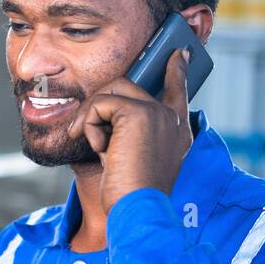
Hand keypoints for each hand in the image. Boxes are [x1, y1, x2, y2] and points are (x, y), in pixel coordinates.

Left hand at [66, 47, 193, 215]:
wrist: (138, 209)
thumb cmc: (131, 195)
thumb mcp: (131, 160)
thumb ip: (127, 135)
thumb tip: (103, 115)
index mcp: (176, 131)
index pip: (178, 90)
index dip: (177, 70)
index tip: (178, 54)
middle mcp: (171, 118)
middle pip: (127, 85)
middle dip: (99, 105)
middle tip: (86, 133)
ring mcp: (156, 112)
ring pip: (111, 91)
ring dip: (91, 117)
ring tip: (96, 146)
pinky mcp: (138, 113)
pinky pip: (100, 105)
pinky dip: (90, 126)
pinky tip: (100, 150)